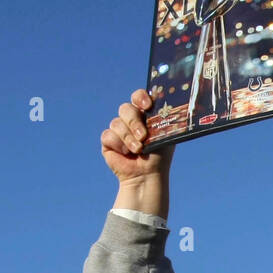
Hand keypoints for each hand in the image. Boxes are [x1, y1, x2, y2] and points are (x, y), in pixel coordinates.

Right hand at [102, 89, 172, 216]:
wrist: (148, 175)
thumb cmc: (159, 156)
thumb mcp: (164, 135)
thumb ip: (160, 119)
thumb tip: (157, 105)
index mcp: (145, 114)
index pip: (138, 97)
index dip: (140, 97)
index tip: (147, 106)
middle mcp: (131, 119)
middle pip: (126, 108)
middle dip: (134, 122)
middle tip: (143, 136)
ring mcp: (119, 129)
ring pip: (116, 123)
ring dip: (128, 137)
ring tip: (138, 150)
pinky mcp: (108, 141)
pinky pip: (108, 135)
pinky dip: (119, 145)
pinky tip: (126, 154)